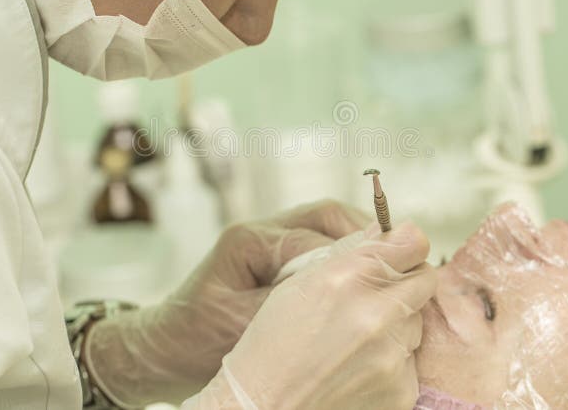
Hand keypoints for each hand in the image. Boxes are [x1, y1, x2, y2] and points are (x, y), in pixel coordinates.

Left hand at [85, 200, 368, 406]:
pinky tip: (367, 279)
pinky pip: (320, 244)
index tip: (394, 269)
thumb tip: (346, 287)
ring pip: (328, 225)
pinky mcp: (275, 256)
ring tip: (393, 268)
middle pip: (327, 217)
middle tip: (405, 259)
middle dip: (368, 236)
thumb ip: (291, 301)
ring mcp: (269, 240)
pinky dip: (347, 257)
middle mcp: (261, 230)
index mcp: (249, 240)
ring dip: (361, 244)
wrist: (162, 350)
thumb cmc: (194, 342)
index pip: (316, 236)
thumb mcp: (240, 326)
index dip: (358, 252)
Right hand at [185, 222, 436, 409]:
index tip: (399, 252)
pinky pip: (412, 361)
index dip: (406, 247)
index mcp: (347, 278)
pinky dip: (392, 362)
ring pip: (417, 323)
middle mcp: (376, 314)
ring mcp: (392, 356)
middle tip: (373, 299)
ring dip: (397, 325)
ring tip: (354, 341)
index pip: (413, 243)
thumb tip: (395, 232)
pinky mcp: (402, 390)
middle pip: (424, 281)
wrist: (264, 406)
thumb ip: (354, 253)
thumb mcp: (302, 282)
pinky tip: (357, 368)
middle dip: (405, 284)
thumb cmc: (275, 342)